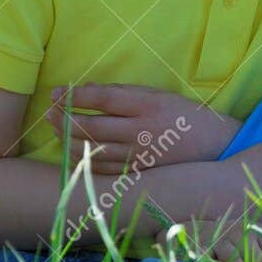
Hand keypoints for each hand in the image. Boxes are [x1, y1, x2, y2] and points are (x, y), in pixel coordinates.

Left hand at [45, 83, 242, 174]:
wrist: (214, 147)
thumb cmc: (184, 115)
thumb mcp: (158, 94)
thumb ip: (123, 93)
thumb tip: (85, 90)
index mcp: (149, 105)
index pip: (102, 98)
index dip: (74, 95)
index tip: (55, 92)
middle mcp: (143, 131)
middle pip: (91, 125)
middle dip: (63, 117)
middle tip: (47, 111)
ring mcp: (139, 155)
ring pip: (91, 149)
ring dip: (66, 139)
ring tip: (55, 128)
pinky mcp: (137, 172)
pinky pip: (102, 168)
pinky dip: (81, 159)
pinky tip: (70, 150)